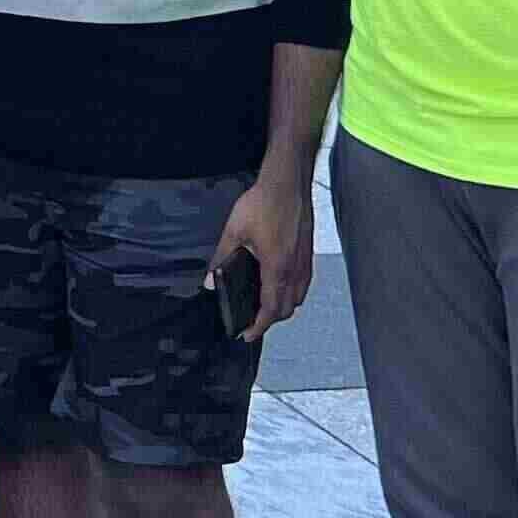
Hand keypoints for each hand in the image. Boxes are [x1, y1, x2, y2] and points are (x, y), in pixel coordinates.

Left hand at [205, 174, 313, 342]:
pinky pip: (303, 284)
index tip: (247, 334)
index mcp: (277, 268)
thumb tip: (209, 280)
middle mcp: (295, 269)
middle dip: (270, 321)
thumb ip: (221, 258)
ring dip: (282, 307)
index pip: (271, 309)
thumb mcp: (234, 232)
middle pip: (287, 309)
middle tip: (252, 323)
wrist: (288, 183)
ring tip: (264, 308)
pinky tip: (279, 286)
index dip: (258, 326)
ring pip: (298, 297)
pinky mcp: (308, 253)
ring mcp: (305, 262)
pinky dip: (292, 293)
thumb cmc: (263, 203)